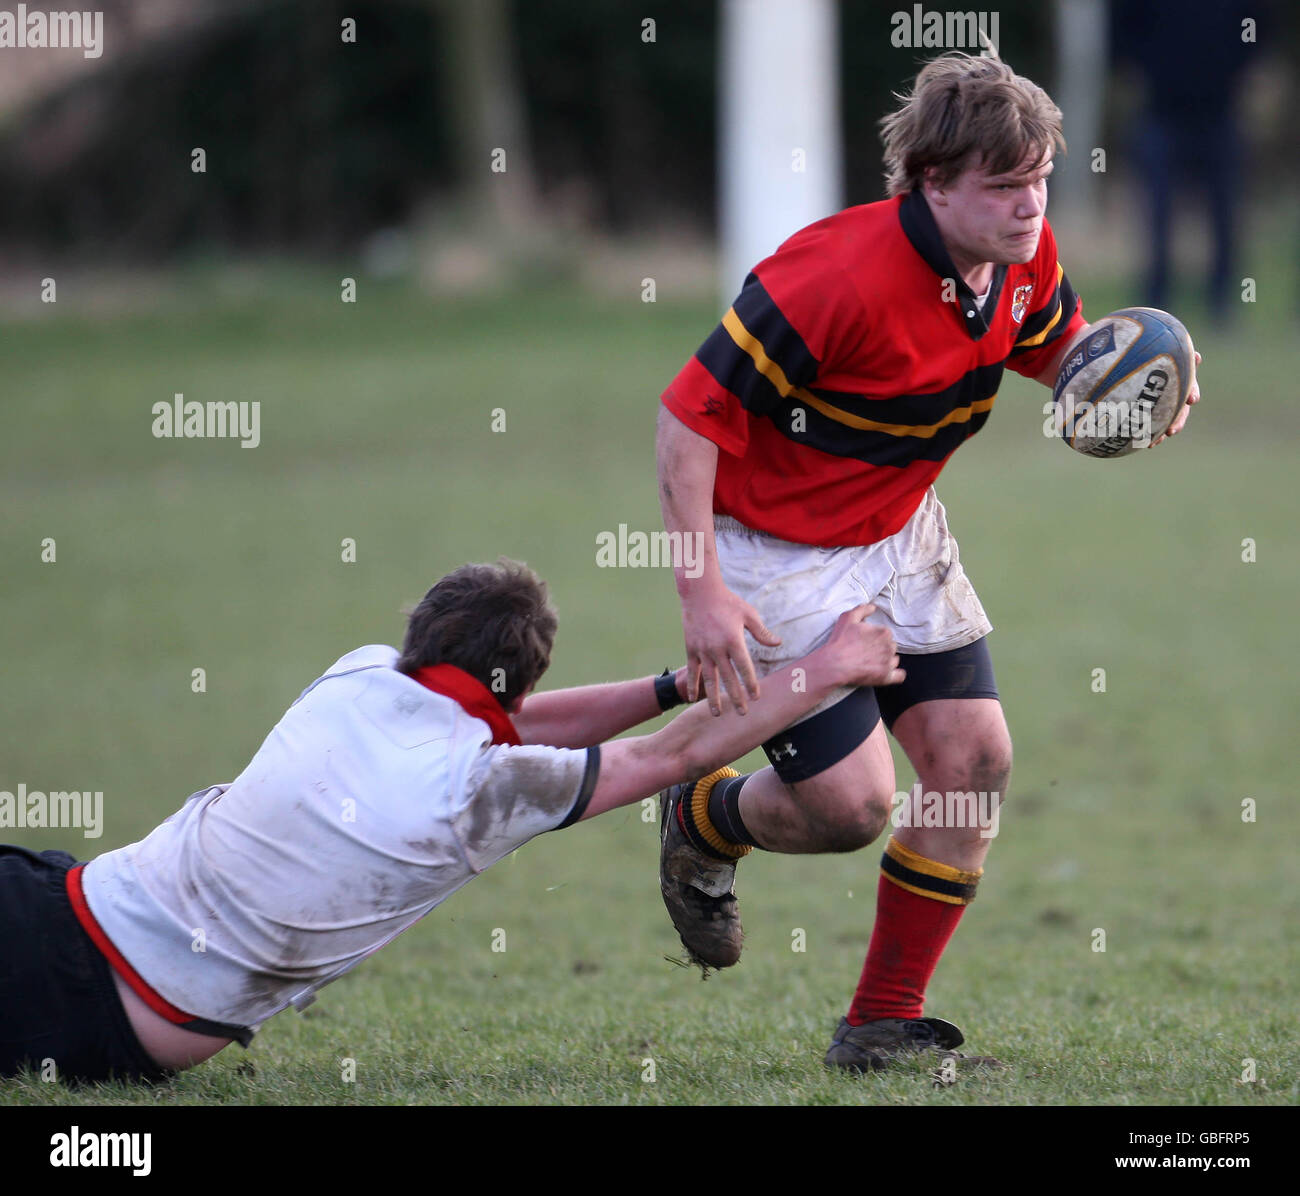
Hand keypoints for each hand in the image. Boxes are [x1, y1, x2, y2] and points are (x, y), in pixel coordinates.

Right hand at [681, 582, 781, 715]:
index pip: (745, 668)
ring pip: (709, 679)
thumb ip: (762, 632)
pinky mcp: (691, 649)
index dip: (751, 684)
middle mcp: (717, 649)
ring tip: (717, 714)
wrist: (699, 592)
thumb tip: (778, 643)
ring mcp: (702, 650)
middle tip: (742, 713)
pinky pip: (692, 671)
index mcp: (734, 641)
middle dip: (736, 697)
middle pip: (728, 679)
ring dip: (713, 698)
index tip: (756, 698)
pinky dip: (692, 685)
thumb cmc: (727, 602)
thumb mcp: (748, 614)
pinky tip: (693, 698)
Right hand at [819, 604, 905, 687]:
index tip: (865, 642)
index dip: (875, 638)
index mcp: (884, 632)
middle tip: (866, 653)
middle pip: (891, 647)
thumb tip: (873, 607)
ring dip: (886, 661)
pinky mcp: (886, 676)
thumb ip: (863, 609)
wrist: (834, 663)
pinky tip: (885, 673)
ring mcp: (889, 662)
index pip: (886, 634)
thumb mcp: (847, 617)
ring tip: (870, 663)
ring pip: (894, 660)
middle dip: (881, 649)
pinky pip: (899, 676)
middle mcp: (890, 646)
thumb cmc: (840, 641)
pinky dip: (895, 674)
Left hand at [1151, 348, 1200, 446]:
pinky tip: (1147, 444)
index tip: (1192, 399)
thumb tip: (1196, 356)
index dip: (1191, 392)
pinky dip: (1150, 434)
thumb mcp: (1157, 346)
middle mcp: (1174, 390)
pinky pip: (1152, 424)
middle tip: (1172, 431)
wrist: (1132, 357)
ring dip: (1162, 431)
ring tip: (1156, 442)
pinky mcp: (1148, 409)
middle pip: (1180, 408)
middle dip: (1177, 421)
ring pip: (1166, 419)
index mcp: (1179, 376)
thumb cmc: (1147, 347)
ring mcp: (1162, 401)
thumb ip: (1170, 350)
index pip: (1189, 384)